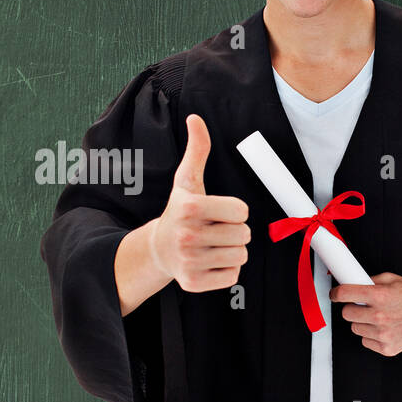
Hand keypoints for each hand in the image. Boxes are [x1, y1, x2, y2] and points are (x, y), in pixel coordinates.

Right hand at [148, 114, 250, 292]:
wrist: (158, 249)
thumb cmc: (179, 211)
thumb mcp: (186, 181)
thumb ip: (197, 150)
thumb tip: (195, 119)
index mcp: (189, 208)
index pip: (242, 211)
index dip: (234, 211)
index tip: (217, 212)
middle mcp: (187, 235)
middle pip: (244, 234)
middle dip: (235, 231)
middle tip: (215, 229)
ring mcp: (189, 261)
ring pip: (240, 256)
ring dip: (232, 250)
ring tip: (213, 245)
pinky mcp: (193, 283)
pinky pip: (232, 276)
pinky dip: (226, 270)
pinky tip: (209, 261)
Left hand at [329, 271, 401, 355]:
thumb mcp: (395, 280)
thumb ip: (373, 281)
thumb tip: (355, 283)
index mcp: (381, 296)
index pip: (346, 294)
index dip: (337, 293)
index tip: (336, 294)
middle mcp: (380, 316)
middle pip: (346, 314)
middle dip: (351, 308)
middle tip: (362, 306)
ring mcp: (383, 334)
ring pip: (355, 328)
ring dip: (362, 323)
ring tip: (378, 318)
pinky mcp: (387, 348)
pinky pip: (365, 341)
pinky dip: (371, 336)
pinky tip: (384, 329)